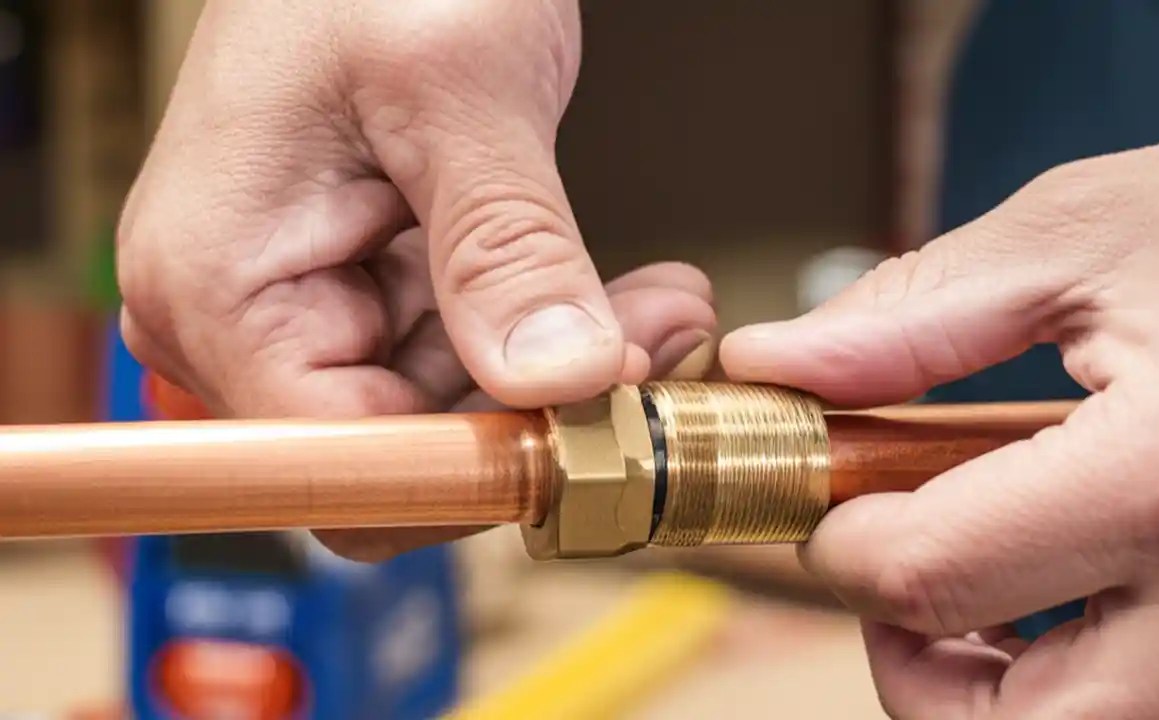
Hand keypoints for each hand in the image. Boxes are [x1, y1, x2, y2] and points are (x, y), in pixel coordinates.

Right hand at [117, 0, 715, 559]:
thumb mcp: (454, 84)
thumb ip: (504, 240)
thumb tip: (555, 375)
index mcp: (217, 280)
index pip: (334, 463)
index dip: (465, 470)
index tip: (585, 439)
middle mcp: (248, 312)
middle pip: (403, 447)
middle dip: (541, 414)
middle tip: (653, 353)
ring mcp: (314, 304)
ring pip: (456, 409)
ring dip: (568, 373)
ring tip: (658, 312)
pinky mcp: (376, 290)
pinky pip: (471, 356)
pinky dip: (552, 335)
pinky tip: (624, 298)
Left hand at [721, 103, 1158, 718]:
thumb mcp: (1082, 234)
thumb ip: (914, 317)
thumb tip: (781, 364)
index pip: (929, 578)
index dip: (840, 544)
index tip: (832, 499)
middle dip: (917, 672)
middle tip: (895, 586)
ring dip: (1009, 695)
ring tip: (985, 588)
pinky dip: (1101, 681)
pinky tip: (1082, 594)